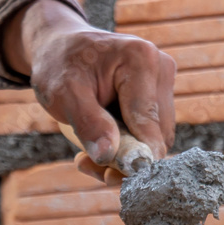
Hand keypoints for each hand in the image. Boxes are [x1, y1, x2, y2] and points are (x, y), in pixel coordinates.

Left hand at [3, 0, 175, 180]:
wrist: (61, 47)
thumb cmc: (60, 64)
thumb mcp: (63, 93)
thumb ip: (88, 124)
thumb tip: (109, 157)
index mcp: (141, 60)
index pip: (148, 123)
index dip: (133, 156)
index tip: (109, 177)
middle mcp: (161, 69)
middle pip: (157, 135)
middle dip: (125, 159)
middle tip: (87, 165)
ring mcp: (163, 83)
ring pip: (155, 140)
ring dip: (123, 157)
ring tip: (87, 156)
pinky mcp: (159, 97)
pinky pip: (150, 135)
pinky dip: (125, 148)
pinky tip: (99, 146)